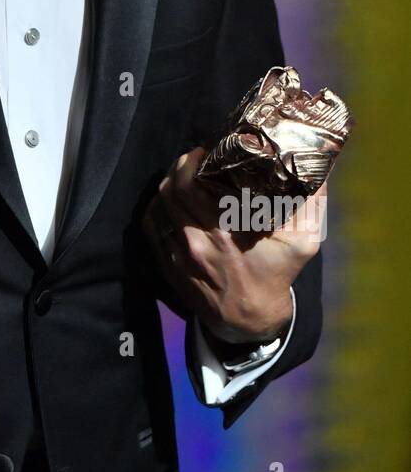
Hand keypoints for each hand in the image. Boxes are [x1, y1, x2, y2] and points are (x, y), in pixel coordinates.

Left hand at [144, 147, 324, 342]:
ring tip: (185, 174)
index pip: (190, 184)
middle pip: (171, 188)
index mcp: (223, 232)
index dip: (194, 161)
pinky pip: (152, 224)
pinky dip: (160, 206)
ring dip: (170, 183)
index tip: (207, 151)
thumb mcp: (303, 242)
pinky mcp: (166, 263)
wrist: (249, 321)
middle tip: (196, 158)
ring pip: (159, 203)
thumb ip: (311, 202)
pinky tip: (173, 199)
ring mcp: (177, 253)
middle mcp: (195, 241)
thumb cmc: (276, 275)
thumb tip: (319, 164)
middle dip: (181, 166)